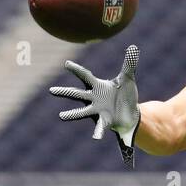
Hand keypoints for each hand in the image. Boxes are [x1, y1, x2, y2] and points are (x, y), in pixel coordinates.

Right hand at [49, 47, 141, 166]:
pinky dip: (98, 132)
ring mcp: (98, 111)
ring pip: (82, 112)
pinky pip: (100, 127)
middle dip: (65, 92)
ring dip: (72, 115)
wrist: (131, 113)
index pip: (85, 76)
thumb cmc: (125, 95)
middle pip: (77, 94)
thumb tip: (133, 47)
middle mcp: (94, 99)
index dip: (76, 70)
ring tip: (61, 116)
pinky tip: (95, 138)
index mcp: (98, 86)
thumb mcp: (127, 79)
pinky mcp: (105, 121)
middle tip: (51, 90)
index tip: (66, 64)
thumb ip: (129, 64)